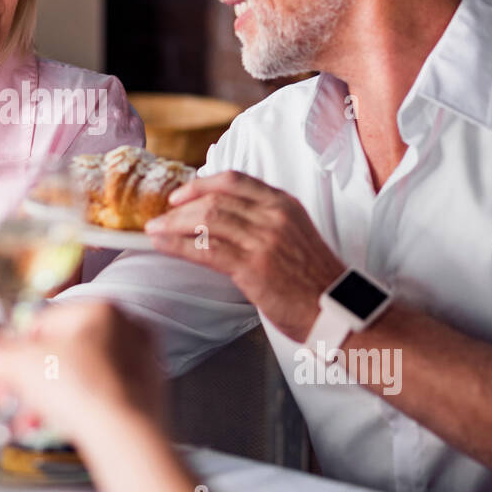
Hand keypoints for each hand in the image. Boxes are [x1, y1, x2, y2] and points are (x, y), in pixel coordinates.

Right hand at [0, 301, 163, 449]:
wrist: (125, 437)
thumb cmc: (80, 392)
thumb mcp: (20, 366)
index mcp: (98, 308)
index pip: (41, 323)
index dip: (13, 353)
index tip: (0, 375)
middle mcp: (125, 328)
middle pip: (60, 352)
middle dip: (29, 380)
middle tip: (11, 400)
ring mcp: (139, 362)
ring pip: (80, 375)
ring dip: (48, 399)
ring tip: (30, 421)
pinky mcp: (146, 393)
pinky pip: (101, 394)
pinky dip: (77, 408)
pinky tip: (59, 426)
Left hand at [143, 171, 344, 341]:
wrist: (336, 310)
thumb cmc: (313, 280)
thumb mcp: (293, 235)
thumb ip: (262, 221)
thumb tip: (220, 219)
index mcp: (284, 204)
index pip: (234, 180)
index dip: (201, 184)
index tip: (180, 194)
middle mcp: (274, 216)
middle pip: (215, 199)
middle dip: (180, 208)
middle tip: (160, 217)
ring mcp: (264, 240)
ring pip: (207, 220)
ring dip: (173, 225)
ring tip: (155, 231)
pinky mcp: (254, 267)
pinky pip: (206, 249)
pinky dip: (178, 245)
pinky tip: (163, 246)